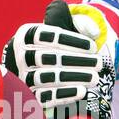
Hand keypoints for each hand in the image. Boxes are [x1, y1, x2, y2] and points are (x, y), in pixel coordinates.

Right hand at [2, 0, 118, 118]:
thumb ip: (80, 22)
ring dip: (73, 78)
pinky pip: (45, 96)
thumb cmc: (57, 43)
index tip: (93, 47)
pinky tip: (82, 91)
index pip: (48, 36)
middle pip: (48, 57)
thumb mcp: (65, 27)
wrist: (39, 66)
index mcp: (26, 35)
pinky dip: (64, 94)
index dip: (72, 41)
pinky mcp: (28, 95)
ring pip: (47, 77)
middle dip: (76, 60)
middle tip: (98, 63)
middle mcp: (20, 55)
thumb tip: (94, 31)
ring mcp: (22, 76)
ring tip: (94, 78)